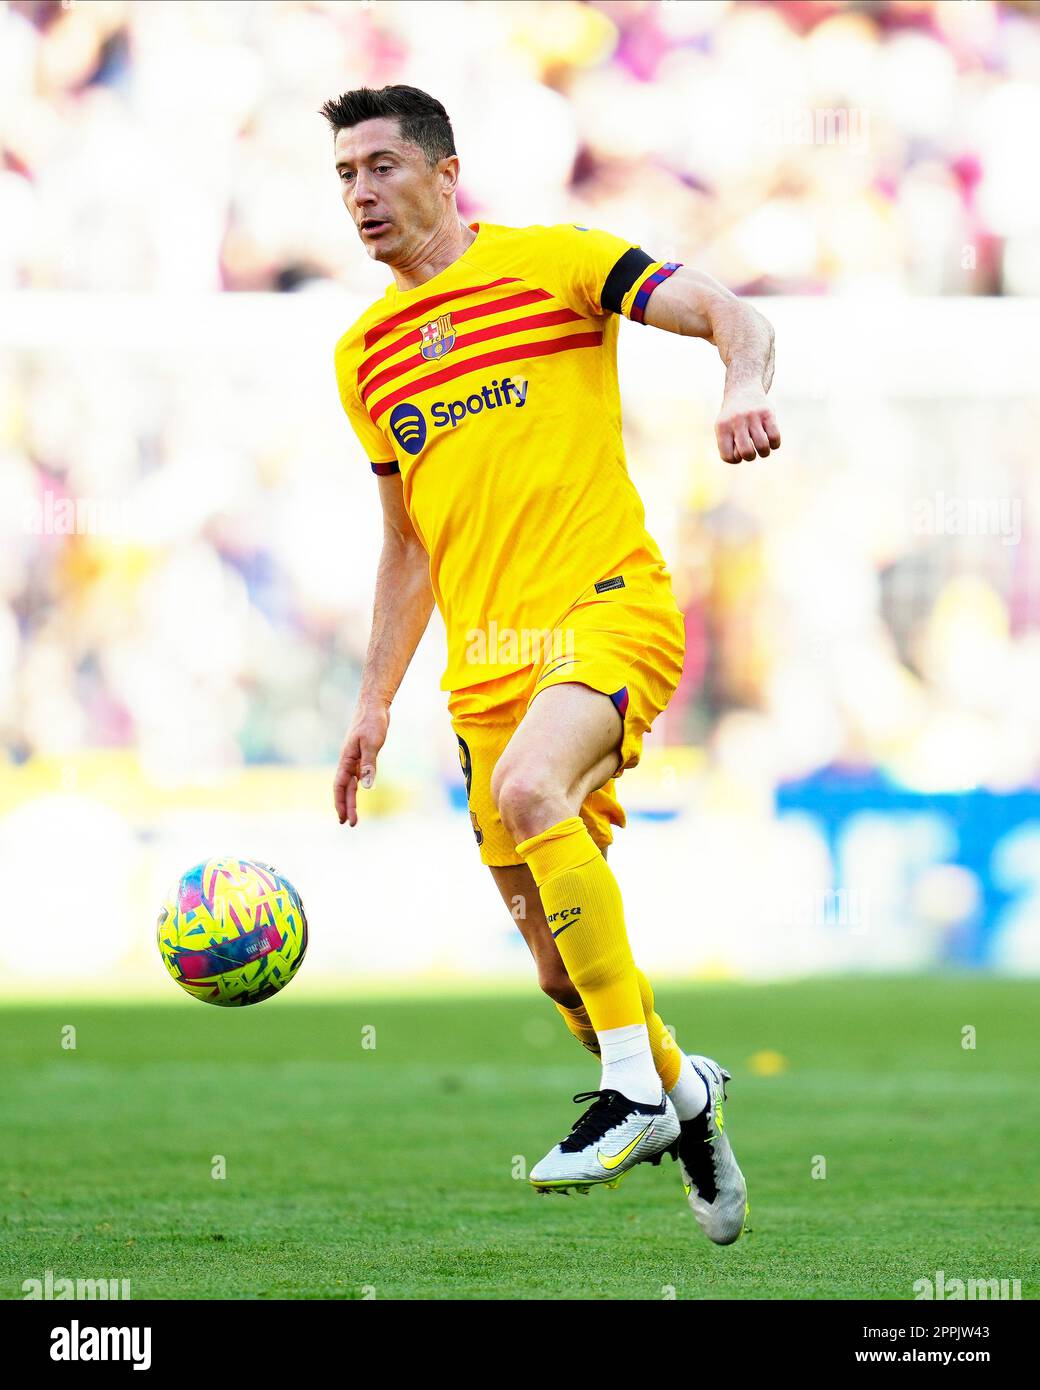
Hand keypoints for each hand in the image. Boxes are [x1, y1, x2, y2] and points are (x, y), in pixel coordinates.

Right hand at [334, 700, 389, 826]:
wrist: (375, 705)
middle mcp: (349, 760)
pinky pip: (359, 773)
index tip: (343, 819)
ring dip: (352, 798)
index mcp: (347, 759)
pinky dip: (358, 784)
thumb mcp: (373, 743)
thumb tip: (366, 787)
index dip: (341, 803)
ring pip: (352, 782)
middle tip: (350, 824)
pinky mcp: (364, 753)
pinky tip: (361, 790)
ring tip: (354, 814)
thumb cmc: (372, 722)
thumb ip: (369, 764)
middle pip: (345, 788)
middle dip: (347, 806)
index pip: (340, 786)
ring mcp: (356, 757)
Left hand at [716, 389, 780, 463]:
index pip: (727, 456)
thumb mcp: (723, 430)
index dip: (735, 459)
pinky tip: (772, 442)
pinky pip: (774, 436)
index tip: (737, 451)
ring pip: (762, 446)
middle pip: (746, 452)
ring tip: (762, 449)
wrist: (743, 390)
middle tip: (751, 451)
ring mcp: (752, 416)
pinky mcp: (767, 412)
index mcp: (722, 427)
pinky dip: (775, 444)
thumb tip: (740, 457)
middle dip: (750, 457)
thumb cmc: (732, 418)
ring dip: (764, 453)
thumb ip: (728, 447)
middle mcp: (736, 420)